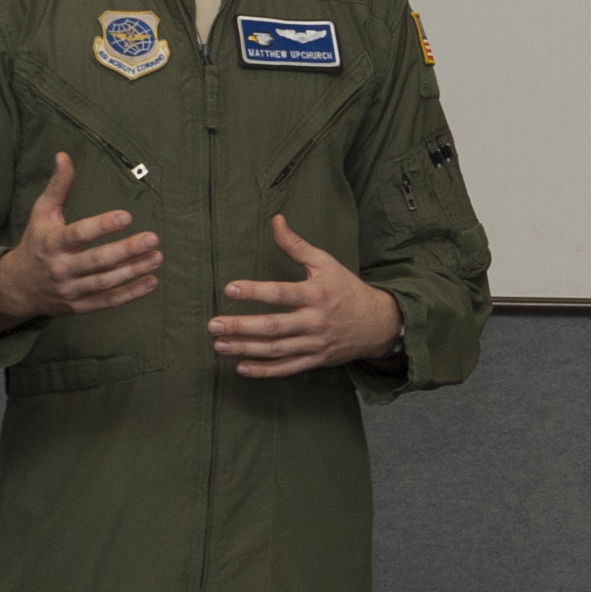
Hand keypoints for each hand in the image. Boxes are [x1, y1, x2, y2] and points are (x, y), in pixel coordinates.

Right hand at [0, 153, 162, 335]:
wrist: (17, 286)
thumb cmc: (36, 242)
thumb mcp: (41, 213)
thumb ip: (58, 186)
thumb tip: (64, 155)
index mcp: (52, 243)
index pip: (78, 234)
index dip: (102, 225)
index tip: (127, 216)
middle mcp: (61, 268)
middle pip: (97, 260)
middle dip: (126, 250)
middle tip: (152, 238)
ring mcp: (70, 290)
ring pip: (105, 282)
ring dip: (134, 271)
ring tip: (157, 257)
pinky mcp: (79, 306)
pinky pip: (107, 302)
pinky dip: (130, 294)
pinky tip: (151, 282)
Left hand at [209, 216, 403, 377]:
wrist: (377, 323)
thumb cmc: (346, 289)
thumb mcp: (325, 262)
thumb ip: (296, 245)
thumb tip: (276, 220)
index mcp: (316, 294)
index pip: (281, 293)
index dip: (255, 291)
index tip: (230, 288)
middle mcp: (315, 321)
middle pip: (274, 326)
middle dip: (241, 327)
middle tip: (213, 325)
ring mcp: (315, 344)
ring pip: (276, 350)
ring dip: (246, 349)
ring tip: (219, 346)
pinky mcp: (315, 360)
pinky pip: (287, 369)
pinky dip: (265, 371)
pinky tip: (242, 368)